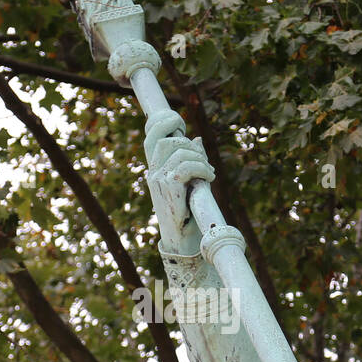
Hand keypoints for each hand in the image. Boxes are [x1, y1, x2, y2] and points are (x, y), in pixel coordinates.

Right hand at [143, 112, 213, 254]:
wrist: (184, 240)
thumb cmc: (188, 212)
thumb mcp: (190, 182)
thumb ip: (191, 161)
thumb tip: (197, 138)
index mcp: (156, 168)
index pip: (151, 136)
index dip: (162, 122)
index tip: (179, 121)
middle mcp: (153, 172)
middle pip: (165, 139)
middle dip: (189, 143)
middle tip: (204, 160)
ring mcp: (158, 180)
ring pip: (178, 151)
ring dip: (200, 158)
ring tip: (209, 172)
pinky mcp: (169, 190)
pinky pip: (185, 167)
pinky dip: (202, 169)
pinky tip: (209, 178)